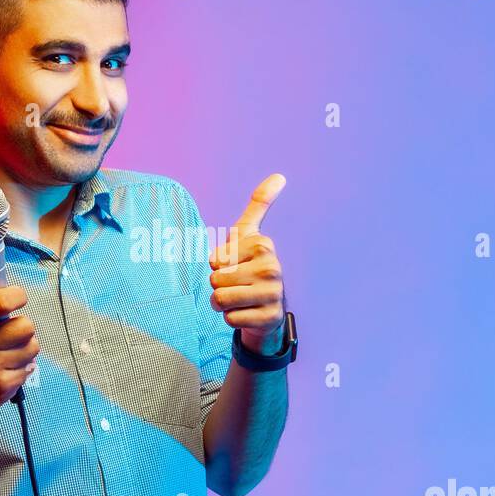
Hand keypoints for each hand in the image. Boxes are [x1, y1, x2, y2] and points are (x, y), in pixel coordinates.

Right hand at [0, 264, 39, 417]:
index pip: (1, 301)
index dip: (17, 296)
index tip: (17, 298)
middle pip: (26, 325)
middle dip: (22, 326)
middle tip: (10, 330)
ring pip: (32, 346)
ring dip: (25, 347)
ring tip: (7, 350)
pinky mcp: (1, 386)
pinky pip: (30, 368)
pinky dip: (22, 366)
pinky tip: (6, 367)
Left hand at [207, 173, 287, 354]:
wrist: (268, 305)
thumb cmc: (251, 265)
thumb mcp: (249, 234)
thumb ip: (259, 204)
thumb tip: (279, 176)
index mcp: (263, 245)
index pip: (215, 260)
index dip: (218, 265)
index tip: (236, 264)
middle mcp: (272, 268)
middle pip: (215, 280)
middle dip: (219, 285)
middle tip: (237, 284)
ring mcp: (272, 294)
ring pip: (220, 300)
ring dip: (223, 303)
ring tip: (240, 298)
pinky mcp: (269, 317)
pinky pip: (230, 319)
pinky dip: (233, 318)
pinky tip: (247, 312)